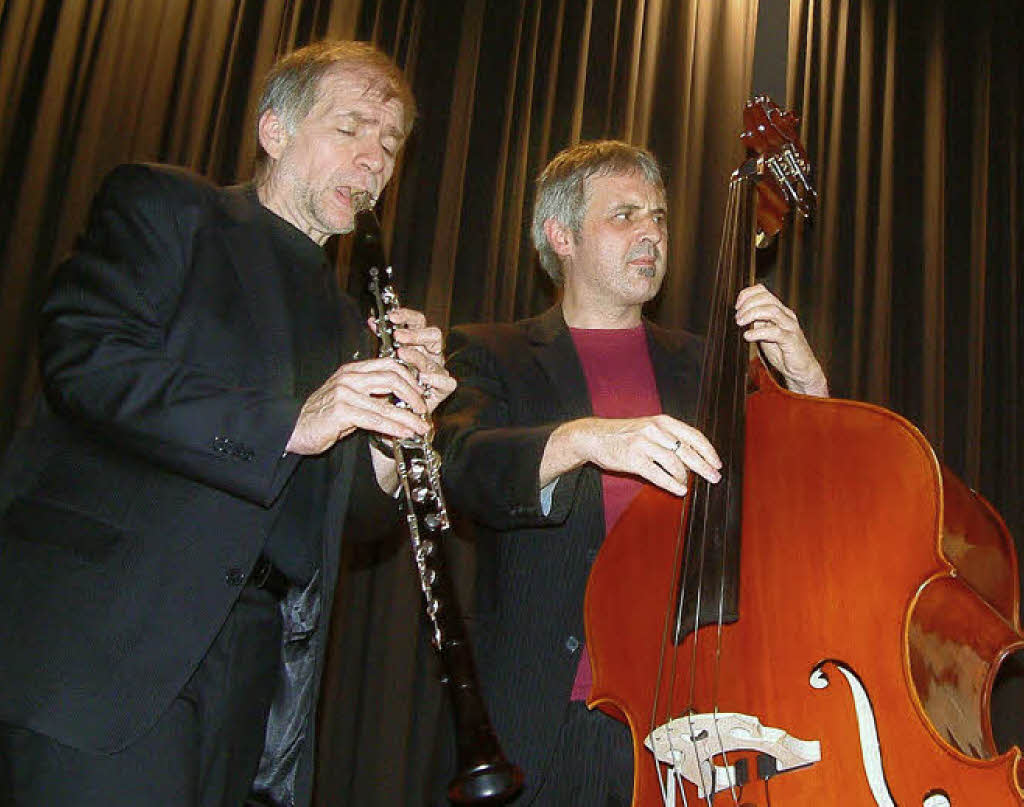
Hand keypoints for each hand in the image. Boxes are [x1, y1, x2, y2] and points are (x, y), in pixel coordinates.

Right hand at [285, 357, 430, 454]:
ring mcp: (345, 393)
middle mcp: (349, 378)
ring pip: (387, 402)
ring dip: (408, 416)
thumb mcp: (347, 400)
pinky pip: (375, 419)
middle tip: (424, 409)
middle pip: (392, 377)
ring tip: (421, 426)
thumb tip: (397, 403)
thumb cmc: (321, 416)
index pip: (388, 364)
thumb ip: (369, 397)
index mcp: (352, 371)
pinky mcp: (342, 411)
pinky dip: (393, 427)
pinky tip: (403, 432)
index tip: (420, 392)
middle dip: (414, 394)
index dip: (409, 377)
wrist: (292, 428)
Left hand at [369, 307, 456, 413]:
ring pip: (434, 358)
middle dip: (416, 334)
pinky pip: (447, 382)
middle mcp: (431, 354)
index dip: (407, 316)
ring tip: (402, 355)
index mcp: (419, 343)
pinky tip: (424, 377)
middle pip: (433, 335)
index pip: (418, 322)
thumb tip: (372, 320)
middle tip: (398, 336)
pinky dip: (436, 378)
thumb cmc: (392, 383)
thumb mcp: (385, 357)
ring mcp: (438, 370)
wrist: (397, 412)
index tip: (392, 316)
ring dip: (417, 355)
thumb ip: (383, 338)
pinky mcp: (443, 389)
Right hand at [542, 414, 721, 496]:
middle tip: (715, 477)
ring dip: (686, 476)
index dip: (708, 450)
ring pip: (675, 463)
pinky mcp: (633, 459)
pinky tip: (680, 489)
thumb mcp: (648, 427)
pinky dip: (672, 484)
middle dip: (705, 466)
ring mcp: (644, 444)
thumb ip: (669, 437)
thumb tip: (693, 456)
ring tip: (688, 484)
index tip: (717, 462)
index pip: (693, 435)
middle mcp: (655, 430)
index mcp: (662, 421)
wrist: (594, 436)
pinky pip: (658, 474)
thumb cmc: (623, 434)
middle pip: (688, 450)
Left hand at [735, 284, 827, 396]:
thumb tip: (740, 315)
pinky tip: (748, 336)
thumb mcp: (764, 333)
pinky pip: (775, 331)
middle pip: (766, 298)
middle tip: (737, 318)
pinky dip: (759, 332)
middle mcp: (786, 315)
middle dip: (748, 304)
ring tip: (740, 323)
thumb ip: (756, 323)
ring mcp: (790, 326)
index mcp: (779, 311)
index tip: (736, 306)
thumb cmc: (782, 351)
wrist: (800, 369)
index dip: (747, 294)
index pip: (763, 291)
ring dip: (752, 314)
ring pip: (772, 310)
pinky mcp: (791, 340)